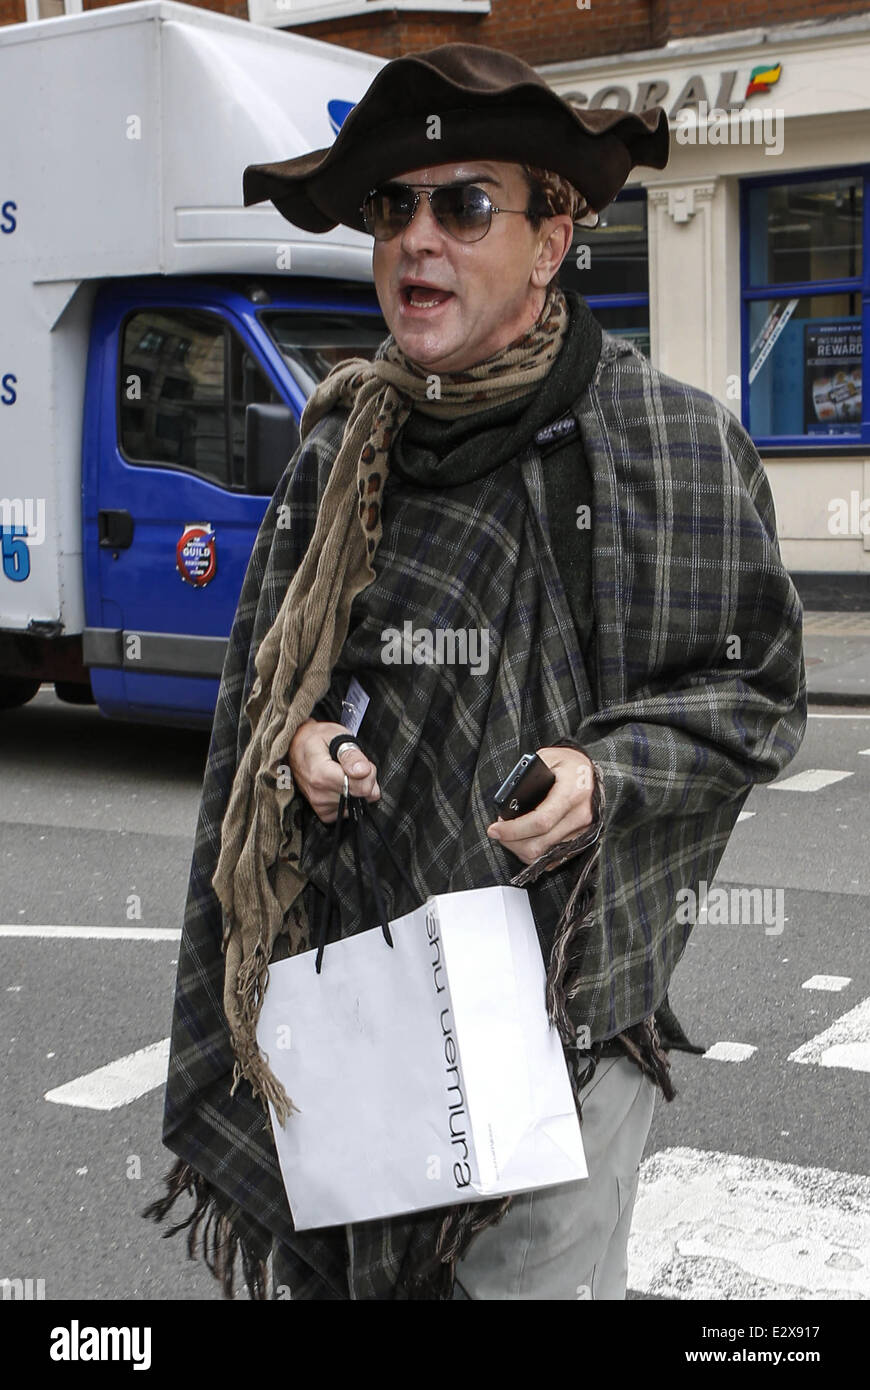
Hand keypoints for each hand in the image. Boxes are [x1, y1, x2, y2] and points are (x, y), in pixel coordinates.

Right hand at [287, 719, 379, 823]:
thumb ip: (351, 754)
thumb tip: (363, 771)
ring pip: (358, 803)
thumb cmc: (317, 738)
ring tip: (343, 772)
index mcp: (321, 775)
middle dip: (365, 779)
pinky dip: (349, 797)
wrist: (296, 745)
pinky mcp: (322, 812)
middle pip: (362, 795)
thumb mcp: (336, 736)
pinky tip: (340, 784)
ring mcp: (320, 805)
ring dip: (357, 788)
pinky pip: (349, 810)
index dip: (368, 772)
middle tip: (351, 765)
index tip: (359, 761)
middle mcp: (318, 794)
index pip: (362, 787)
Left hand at [486, 747, 594, 865]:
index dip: (513, 830)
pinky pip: (553, 858)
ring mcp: (583, 831)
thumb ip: (527, 777)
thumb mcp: (546, 758)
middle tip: (498, 831)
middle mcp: (581, 816)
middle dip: (511, 842)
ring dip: (520, 849)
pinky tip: (523, 841)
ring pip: (544, 855)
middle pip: (540, 844)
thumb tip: (509, 802)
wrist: (589, 771)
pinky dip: (534, 854)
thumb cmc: (566, 763)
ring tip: (510, 835)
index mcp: (573, 793)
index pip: (540, 822)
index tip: (494, 830)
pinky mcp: (581, 841)